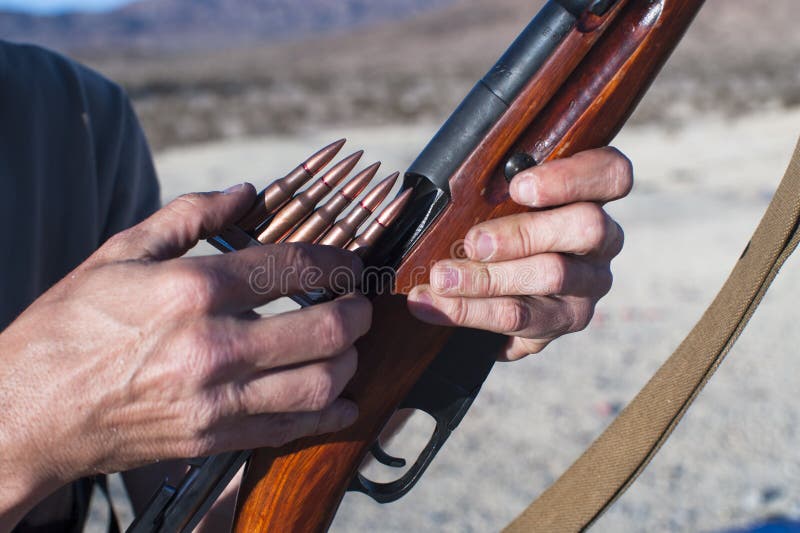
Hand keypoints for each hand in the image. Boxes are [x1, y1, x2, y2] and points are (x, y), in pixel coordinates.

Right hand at [0, 184, 369, 527]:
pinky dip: (329, 414)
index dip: (340, 262)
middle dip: (358, 311)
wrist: (28, 412)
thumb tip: (246, 193)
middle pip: (326, 329)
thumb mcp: (121, 253)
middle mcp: (213, 347)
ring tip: (346, 345)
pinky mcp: (215, 439)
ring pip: (321, 383)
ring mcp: (217, 400)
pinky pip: (292, 428)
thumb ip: (190, 216)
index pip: (296, 267)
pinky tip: (341, 400)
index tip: (350, 263)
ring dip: (349, 361)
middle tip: (358, 303)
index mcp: (192, 290)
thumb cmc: (69, 327)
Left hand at [407, 147, 631, 359]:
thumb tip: (447, 192)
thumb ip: (492, 193)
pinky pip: (522, 317)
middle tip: (473, 242)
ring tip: (442, 278)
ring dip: (488, 278)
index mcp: (591, 197)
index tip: (518, 186)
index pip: (612, 174)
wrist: (493, 293)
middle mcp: (601, 242)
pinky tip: (434, 305)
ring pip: (553, 275)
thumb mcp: (498, 204)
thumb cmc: (496, 230)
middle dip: (523, 233)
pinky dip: (471, 310)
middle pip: (587, 227)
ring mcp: (589, 285)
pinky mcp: (565, 322)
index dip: (571, 177)